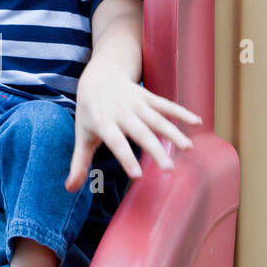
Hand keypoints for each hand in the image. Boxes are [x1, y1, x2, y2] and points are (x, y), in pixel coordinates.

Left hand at [66, 61, 202, 189]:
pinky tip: (197, 122)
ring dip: (173, 132)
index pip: (116, 143)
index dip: (126, 158)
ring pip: (157, 118)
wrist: (98, 77)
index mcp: (103, 123)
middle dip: (155, 150)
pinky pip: (166, 104)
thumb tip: (69, 189)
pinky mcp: (148, 96)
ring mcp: (136, 103)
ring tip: (188, 148)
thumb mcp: (82, 136)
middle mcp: (121, 112)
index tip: (138, 175)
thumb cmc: (90, 113)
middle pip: (140, 132)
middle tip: (168, 169)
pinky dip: (181, 112)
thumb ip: (78, 163)